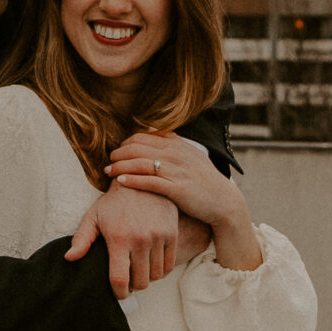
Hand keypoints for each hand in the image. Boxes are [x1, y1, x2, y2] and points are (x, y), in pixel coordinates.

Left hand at [66, 185, 178, 296]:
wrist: (141, 180)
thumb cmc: (113, 203)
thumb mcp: (93, 217)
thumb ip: (82, 239)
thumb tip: (69, 258)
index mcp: (119, 238)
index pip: (120, 279)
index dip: (119, 292)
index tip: (119, 293)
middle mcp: (140, 240)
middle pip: (140, 281)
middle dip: (133, 286)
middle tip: (128, 280)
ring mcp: (158, 237)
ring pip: (155, 276)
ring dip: (147, 278)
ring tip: (139, 271)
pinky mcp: (172, 234)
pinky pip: (168, 265)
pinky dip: (160, 271)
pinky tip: (152, 265)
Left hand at [106, 133, 261, 270]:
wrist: (223, 201)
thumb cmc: (204, 180)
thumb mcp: (190, 155)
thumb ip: (171, 142)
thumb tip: (150, 129)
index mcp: (176, 144)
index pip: (142, 136)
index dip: (125, 143)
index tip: (118, 152)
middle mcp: (175, 154)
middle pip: (137, 147)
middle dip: (118, 153)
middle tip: (108, 162)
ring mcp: (176, 170)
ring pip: (140, 163)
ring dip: (120, 166)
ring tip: (108, 172)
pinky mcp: (177, 188)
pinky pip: (149, 182)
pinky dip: (133, 180)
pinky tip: (120, 182)